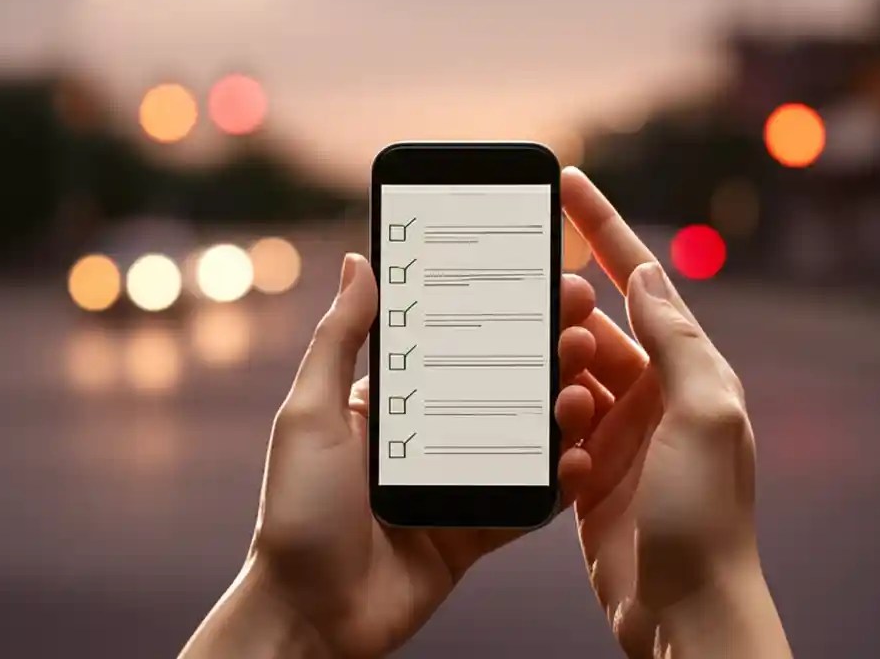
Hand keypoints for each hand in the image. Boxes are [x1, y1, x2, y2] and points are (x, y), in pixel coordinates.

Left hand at [181, 253, 600, 658]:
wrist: (310, 616)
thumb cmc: (297, 513)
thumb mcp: (310, 414)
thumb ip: (339, 339)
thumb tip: (358, 263)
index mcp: (391, 401)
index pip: (452, 343)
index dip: (496, 312)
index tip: (537, 279)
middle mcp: (428, 437)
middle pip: (499, 385)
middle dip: (543, 352)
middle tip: (579, 324)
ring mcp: (456, 484)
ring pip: (523, 439)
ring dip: (560, 411)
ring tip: (582, 388)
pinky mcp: (475, 531)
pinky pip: (527, 502)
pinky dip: (558, 483)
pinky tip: (581, 458)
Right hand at [562, 168, 790, 657]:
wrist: (685, 611)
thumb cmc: (706, 517)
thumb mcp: (706, 414)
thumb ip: (679, 340)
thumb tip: (646, 275)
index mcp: (689, 372)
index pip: (641, 281)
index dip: (603, 229)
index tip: (568, 183)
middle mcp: (655, 397)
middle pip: (594, 327)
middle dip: (560, 314)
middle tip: (528, 306)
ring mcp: (619, 437)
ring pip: (564, 377)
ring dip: (546, 376)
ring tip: (541, 386)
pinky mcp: (587, 475)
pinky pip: (551, 429)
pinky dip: (540, 426)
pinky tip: (538, 435)